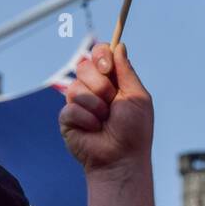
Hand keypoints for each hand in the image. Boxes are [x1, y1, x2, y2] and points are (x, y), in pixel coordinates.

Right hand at [59, 43, 152, 173]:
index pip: (99, 54)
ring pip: (76, 88)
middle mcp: (93, 88)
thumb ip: (127, 72)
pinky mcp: (66, 118)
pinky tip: (94, 130)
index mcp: (111, 80)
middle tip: (111, 103)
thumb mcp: (138, 97)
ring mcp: (78, 103)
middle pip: (84, 66)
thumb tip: (120, 46)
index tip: (107, 67)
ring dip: (96, 106)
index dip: (100, 55)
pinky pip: (71, 108)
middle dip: (100, 85)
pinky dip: (87, 120)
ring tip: (104, 121)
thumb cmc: (134, 131)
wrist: (121, 158)